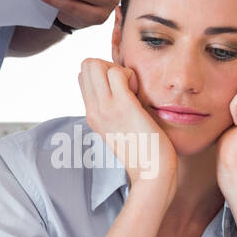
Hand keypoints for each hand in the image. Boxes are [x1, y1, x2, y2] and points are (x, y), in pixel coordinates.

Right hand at [78, 58, 176, 192]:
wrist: (151, 174)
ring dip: (119, 70)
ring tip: (133, 91)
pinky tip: (139, 93)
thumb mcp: (121, 128)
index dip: (104, 74)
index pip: (84, 76)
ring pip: (95, 63)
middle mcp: (93, 110)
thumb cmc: (145, 151)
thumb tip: (122, 90)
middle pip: (86, 65)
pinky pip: (117, 72)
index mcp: (92, 115)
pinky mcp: (123, 107)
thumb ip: (115, 110)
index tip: (121, 90)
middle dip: (108, 66)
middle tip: (127, 87)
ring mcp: (106, 109)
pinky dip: (130, 75)